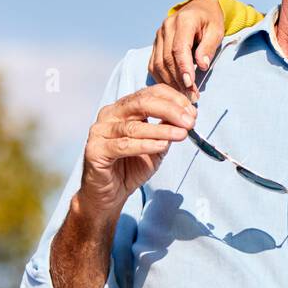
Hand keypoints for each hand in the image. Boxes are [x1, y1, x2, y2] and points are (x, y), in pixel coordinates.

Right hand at [77, 84, 196, 224]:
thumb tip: (187, 115)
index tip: (192, 111)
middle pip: (141, 103)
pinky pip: (123, 145)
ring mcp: (100, 131)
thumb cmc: (130, 168)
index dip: (173, 99)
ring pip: (134, 126)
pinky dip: (144, 145)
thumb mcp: (156, 145)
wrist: (109, 194)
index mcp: (124, 108)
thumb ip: (167, 129)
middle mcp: (110, 115)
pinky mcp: (95, 150)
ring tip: (181, 134)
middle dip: (170, 110)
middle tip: (189, 121)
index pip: (149, 93)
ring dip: (161, 130)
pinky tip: (161, 146)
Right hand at [148, 0, 224, 100]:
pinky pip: (153, 64)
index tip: (190, 84)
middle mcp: (167, 27)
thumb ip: (208, 47)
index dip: (183, 68)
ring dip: (170, 81)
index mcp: (184, 21)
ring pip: (158, 63)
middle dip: (178, 80)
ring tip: (183, 94)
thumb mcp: (216, 31)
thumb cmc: (211, 20)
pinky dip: (161, 77)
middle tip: (191, 95)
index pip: (179, 48)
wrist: (199, 8)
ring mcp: (159, 35)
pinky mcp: (156, 43)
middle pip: (167, 58)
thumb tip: (201, 65)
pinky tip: (172, 87)